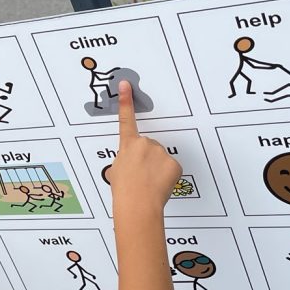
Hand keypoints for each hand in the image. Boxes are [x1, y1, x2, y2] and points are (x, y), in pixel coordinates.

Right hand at [107, 80, 180, 210]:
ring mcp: (160, 153)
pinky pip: (171, 169)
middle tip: (140, 177)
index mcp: (128, 146)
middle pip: (149, 148)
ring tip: (149, 183)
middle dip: (147, 160)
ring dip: (157, 169)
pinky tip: (159, 185)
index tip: (126, 84)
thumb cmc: (124, 192)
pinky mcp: (173, 163)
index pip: (126, 119)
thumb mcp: (115, 174)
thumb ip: (122, 163)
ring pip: (161, 159)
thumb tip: (126, 168)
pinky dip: (167, 177)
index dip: (126, 101)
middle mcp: (145, 144)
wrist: (138, 204)